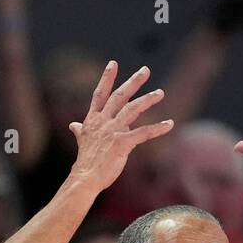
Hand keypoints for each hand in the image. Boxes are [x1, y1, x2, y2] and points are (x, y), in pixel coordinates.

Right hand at [68, 61, 172, 192]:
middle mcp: (103, 122)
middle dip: (133, 82)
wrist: (85, 178)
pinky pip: (143, 133)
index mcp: (93, 120)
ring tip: (160, 93)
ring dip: (148, 100)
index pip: (100, 94)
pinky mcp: (122, 143)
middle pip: (119, 96)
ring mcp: (112, 131)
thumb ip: (79, 130)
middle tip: (145, 70)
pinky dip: (158, 128)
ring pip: (133, 110)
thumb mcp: (81, 141)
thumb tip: (72, 124)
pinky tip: (169, 124)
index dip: (107, 78)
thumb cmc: (86, 162)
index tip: (113, 64)